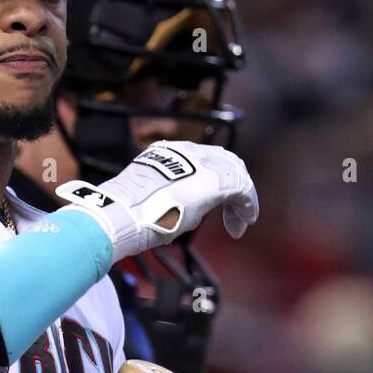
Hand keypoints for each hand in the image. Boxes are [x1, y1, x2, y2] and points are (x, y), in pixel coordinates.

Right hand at [55, 141, 257, 262]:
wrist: (124, 212)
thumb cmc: (128, 213)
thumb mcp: (147, 199)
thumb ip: (165, 198)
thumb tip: (175, 212)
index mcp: (167, 153)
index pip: (201, 159)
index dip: (211, 180)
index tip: (211, 205)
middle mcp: (187, 151)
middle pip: (225, 161)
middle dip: (232, 187)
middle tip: (234, 213)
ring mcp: (203, 162)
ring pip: (236, 173)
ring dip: (241, 199)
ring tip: (241, 221)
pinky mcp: (217, 180)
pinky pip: (243, 188)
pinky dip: (248, 204)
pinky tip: (246, 220)